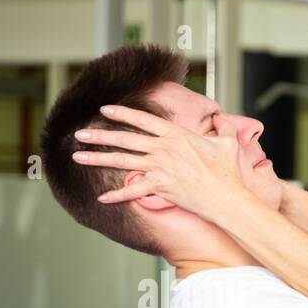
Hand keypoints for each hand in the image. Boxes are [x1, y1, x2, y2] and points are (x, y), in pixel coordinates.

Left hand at [71, 105, 248, 218]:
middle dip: (99, 135)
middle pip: (125, 139)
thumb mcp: (229, 142)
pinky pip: (134, 191)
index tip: (105, 110)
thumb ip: (224, 126)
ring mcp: (160, 168)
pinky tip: (101, 197)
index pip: (144, 120)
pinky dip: (117, 195)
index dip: (123, 113)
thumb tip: (222, 118)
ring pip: (122, 160)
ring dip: (98, 158)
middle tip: (80, 133)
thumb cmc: (229, 172)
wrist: (229, 198)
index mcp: (177, 135)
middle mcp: (164, 149)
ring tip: (78, 156)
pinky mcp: (160, 188)